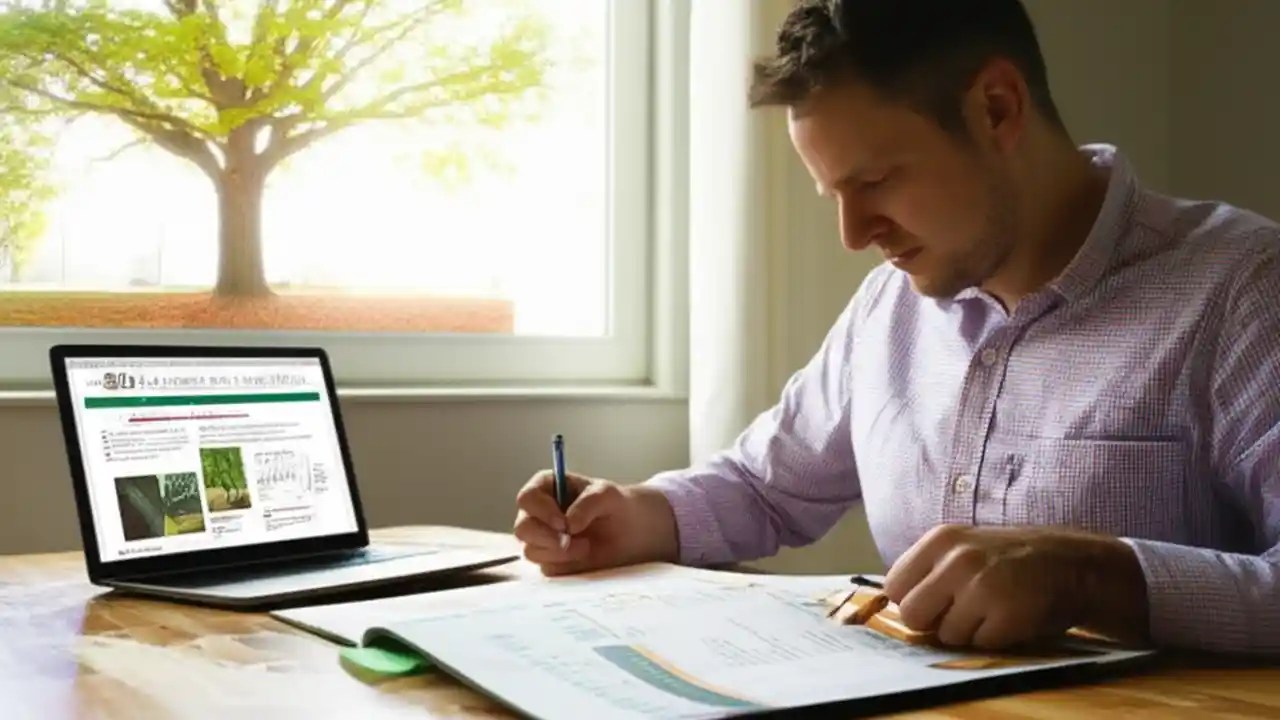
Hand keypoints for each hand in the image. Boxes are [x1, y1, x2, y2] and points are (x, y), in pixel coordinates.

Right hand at [512, 470, 678, 575]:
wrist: (632, 531)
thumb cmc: (617, 504)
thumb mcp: (607, 495)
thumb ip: (588, 503)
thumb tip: (568, 525)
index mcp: (546, 487)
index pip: (527, 498)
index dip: (540, 511)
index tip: (563, 523)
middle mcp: (538, 513)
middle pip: (522, 528)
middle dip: (546, 538)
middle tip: (570, 541)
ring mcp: (542, 538)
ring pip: (531, 551)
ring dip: (559, 553)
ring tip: (586, 546)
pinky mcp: (551, 560)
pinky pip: (546, 568)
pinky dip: (565, 565)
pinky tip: (584, 556)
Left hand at [882, 524, 1148, 649]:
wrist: (1071, 563)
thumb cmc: (1009, 562)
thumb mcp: (963, 549)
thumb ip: (929, 571)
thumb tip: (894, 607)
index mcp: (940, 540)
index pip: (894, 586)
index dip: (911, 601)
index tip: (931, 604)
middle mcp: (957, 559)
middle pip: (912, 614)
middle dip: (932, 623)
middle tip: (959, 614)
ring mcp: (981, 586)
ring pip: (947, 635)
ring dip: (968, 632)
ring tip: (991, 610)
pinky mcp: (1006, 613)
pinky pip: (979, 644)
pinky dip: (993, 639)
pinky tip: (1010, 618)